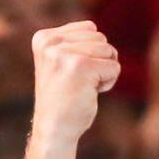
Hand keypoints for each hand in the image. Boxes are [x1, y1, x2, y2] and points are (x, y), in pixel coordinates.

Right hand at [31, 21, 119, 144]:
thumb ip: (73, 43)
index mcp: (43, 38)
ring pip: (109, 51)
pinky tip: (91, 94)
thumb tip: (97, 31)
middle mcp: (52, 42)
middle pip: (101, 38)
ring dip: (104, 73)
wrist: (54, 131)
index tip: (73, 73)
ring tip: (84, 88)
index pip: (89, 28)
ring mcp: (65, 53)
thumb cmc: (63, 100)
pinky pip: (114, 67)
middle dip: (99, 62)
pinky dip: (109, 83)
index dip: (90, 53)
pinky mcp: (81, 66)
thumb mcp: (60, 64)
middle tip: (80, 83)